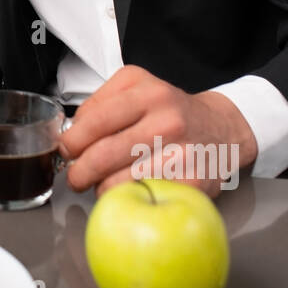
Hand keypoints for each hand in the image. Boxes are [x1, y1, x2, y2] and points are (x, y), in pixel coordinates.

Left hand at [57, 65, 256, 198]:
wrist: (221, 129)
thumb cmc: (171, 113)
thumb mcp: (137, 89)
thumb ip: (100, 105)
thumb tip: (70, 133)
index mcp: (148, 92)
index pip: (95, 120)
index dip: (72, 141)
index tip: (66, 150)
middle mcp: (167, 119)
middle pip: (104, 154)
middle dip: (80, 171)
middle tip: (76, 176)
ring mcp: (182, 151)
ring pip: (119, 181)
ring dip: (101, 187)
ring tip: (102, 183)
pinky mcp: (193, 181)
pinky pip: (143, 197)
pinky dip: (128, 199)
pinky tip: (128, 190)